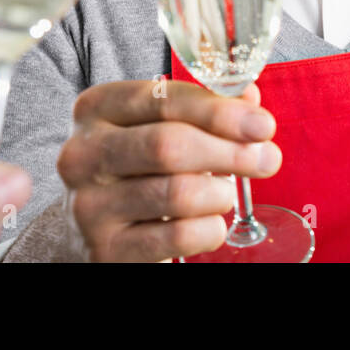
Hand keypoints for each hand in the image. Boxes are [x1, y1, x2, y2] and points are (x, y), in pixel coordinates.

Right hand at [57, 79, 280, 261]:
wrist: (95, 231)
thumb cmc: (139, 167)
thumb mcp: (161, 126)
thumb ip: (205, 108)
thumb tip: (249, 97)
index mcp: (96, 109)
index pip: (164, 100)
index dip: (220, 111)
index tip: (263, 124)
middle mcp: (82, 154)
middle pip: (169, 145)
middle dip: (230, 152)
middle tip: (268, 159)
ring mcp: (88, 206)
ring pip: (178, 193)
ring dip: (220, 193)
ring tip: (224, 194)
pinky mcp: (104, 251)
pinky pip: (179, 237)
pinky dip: (210, 229)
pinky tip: (209, 223)